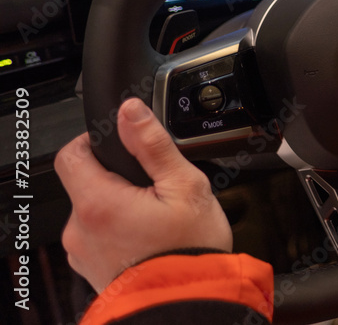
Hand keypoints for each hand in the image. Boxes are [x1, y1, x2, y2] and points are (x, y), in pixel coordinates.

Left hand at [55, 98, 232, 291]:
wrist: (189, 304)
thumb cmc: (189, 250)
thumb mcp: (184, 185)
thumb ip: (153, 145)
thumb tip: (130, 111)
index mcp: (97, 202)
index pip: (71, 154)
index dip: (94, 140)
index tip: (122, 144)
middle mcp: (79, 229)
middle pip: (86, 183)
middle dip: (118, 178)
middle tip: (155, 187)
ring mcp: (83, 253)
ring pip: (94, 211)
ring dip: (119, 206)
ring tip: (158, 217)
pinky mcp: (93, 270)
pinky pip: (99, 238)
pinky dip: (120, 231)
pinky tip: (151, 237)